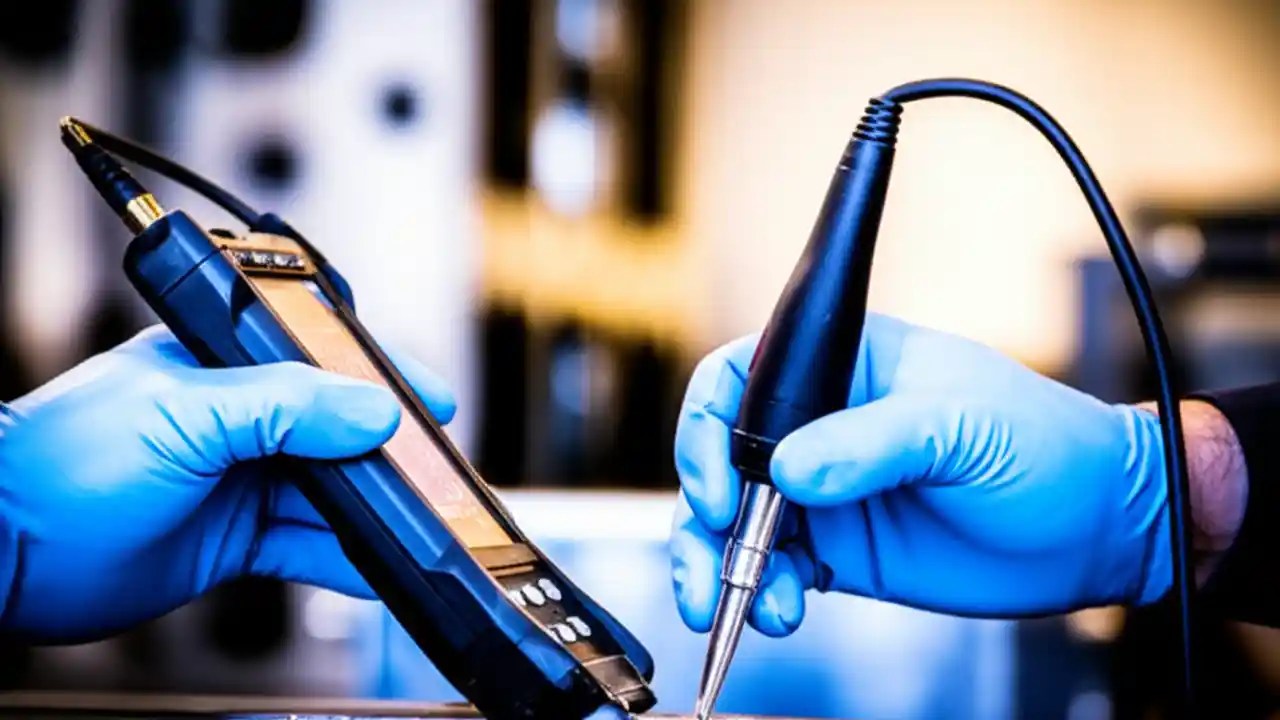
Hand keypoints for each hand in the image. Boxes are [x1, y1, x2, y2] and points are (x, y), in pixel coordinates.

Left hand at [0, 326, 455, 641]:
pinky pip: (307, 547)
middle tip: (437, 472)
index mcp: (224, 364)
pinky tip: (376, 565)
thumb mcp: (188, 413)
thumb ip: (287, 407)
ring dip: (373, 509)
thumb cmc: (65, 459)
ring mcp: (238, 481)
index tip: (431, 402)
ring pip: (329, 493)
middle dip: (388, 452)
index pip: (322, 359)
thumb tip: (372, 412)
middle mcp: (238, 419)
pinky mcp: (233, 540)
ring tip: (416, 523)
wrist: (7, 550)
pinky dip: (346, 558)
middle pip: (336, 430)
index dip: (381, 378)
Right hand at [671, 313, 1172, 636]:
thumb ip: (873, 442)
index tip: (718, 481)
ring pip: (738, 522)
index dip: (709, 427)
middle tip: (715, 545)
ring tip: (730, 605)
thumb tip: (790, 470)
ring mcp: (828, 489)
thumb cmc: (1048, 446)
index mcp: (846, 366)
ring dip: (719, 563)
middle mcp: (823, 424)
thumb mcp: (962, 427)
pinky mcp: (841, 549)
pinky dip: (764, 594)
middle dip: (703, 508)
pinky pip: (777, 570)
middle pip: (724, 456)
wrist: (1097, 531)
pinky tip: (782, 610)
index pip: (744, 375)